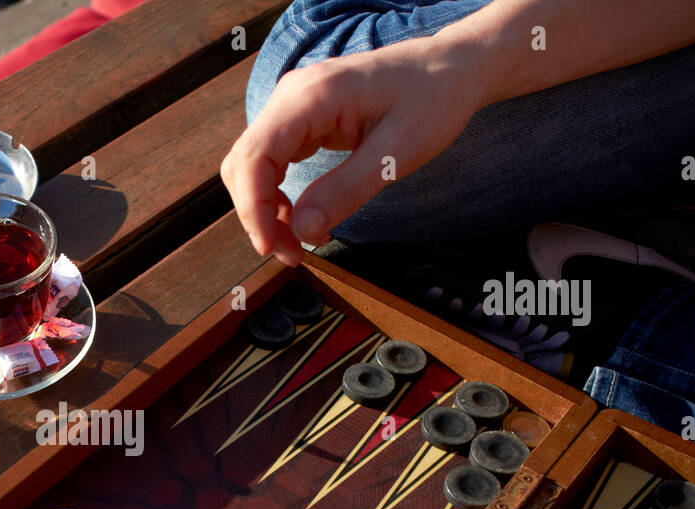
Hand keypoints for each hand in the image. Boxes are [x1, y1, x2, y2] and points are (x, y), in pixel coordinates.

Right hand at [221, 35, 484, 264]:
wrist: (450, 68)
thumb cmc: (432, 99)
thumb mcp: (397, 152)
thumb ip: (346, 191)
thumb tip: (302, 231)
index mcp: (311, 96)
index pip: (255, 156)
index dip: (253, 207)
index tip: (271, 246)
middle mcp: (292, 97)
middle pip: (244, 164)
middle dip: (258, 215)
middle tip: (291, 255)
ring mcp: (293, 107)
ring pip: (252, 166)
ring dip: (264, 210)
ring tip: (297, 242)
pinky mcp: (301, 120)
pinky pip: (271, 162)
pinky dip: (277, 196)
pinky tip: (302, 217)